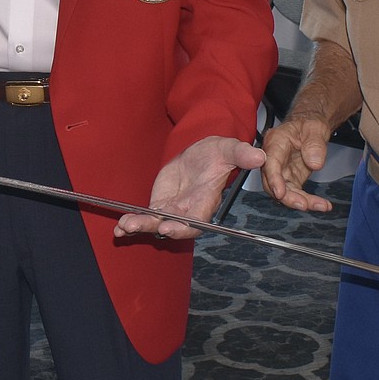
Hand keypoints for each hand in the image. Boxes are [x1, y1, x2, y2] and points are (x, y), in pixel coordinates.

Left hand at [115, 136, 266, 239]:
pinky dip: (132, 223)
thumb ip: (241, 154)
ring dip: (139, 226)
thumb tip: (259, 155)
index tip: (169, 227)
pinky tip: (119, 229)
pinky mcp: (160, 206)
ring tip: (123, 227)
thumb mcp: (229, 149)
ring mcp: (172, 210)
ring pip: (155, 223)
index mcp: (206, 201)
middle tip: (137, 226)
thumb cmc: (218, 153)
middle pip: (172, 225)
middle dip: (155, 227)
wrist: (202, 154)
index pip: (196, 220)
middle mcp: (189, 211)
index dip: (183, 227)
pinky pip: (146, 218)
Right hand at [258, 119, 335, 212]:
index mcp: (275, 143)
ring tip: (320, 205)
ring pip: (284, 192)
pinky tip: (323, 205)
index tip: (280, 193)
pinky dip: (308, 201)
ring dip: (301, 202)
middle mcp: (274, 159)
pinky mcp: (290, 179)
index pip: (270, 163)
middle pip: (273, 183)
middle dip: (288, 197)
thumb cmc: (309, 125)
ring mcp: (281, 171)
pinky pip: (296, 194)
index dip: (274, 180)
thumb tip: (315, 164)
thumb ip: (314, 144)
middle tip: (304, 205)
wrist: (310, 128)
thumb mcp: (315, 128)